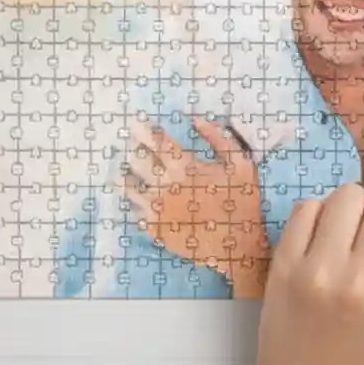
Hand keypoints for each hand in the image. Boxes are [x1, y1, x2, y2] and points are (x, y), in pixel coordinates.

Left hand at [122, 117, 268, 296]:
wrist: (237, 245)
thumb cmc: (241, 201)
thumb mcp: (241, 164)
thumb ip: (219, 139)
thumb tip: (197, 120)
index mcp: (184, 167)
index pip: (156, 142)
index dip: (143, 130)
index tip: (134, 122)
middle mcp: (164, 185)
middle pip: (137, 160)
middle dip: (131, 148)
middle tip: (127, 142)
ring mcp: (156, 208)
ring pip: (128, 186)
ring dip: (124, 174)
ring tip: (122, 170)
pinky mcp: (153, 227)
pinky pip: (133, 209)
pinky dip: (131, 200)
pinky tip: (133, 196)